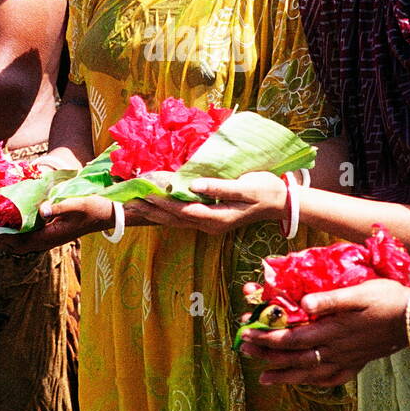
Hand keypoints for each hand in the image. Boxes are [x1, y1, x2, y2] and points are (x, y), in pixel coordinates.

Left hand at [0, 195, 145, 255]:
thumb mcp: (78, 204)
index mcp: (48, 237)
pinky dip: (4, 234)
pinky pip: (20, 236)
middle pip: (10, 245)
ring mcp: (44, 238)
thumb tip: (42, 210)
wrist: (108, 214)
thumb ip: (60, 207)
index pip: (16, 241)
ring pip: (13, 242)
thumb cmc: (94, 208)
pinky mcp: (45, 232)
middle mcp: (43, 241)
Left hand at [129, 171, 285, 234]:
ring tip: (136, 206)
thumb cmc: (264, 190)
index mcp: (217, 218)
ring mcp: (210, 224)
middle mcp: (210, 224)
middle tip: (130, 202)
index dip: (163, 203)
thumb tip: (193, 185)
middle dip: (152, 210)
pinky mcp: (210, 219)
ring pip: (176, 221)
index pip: (183, 211)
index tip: (145, 193)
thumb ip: (219, 187)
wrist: (280, 202)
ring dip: (156, 213)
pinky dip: (168, 212)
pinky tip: (157, 207)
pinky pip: (183, 218)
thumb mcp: (245, 187)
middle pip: (174, 219)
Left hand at [238, 279, 409, 386]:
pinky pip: (330, 379)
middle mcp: (335, 349)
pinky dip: (313, 382)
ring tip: (264, 378)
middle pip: (294, 356)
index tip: (247, 334)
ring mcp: (346, 360)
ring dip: (284, 374)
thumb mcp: (359, 291)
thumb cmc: (387, 298)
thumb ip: (330, 298)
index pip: (291, 337)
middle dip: (267, 354)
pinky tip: (305, 382)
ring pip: (309, 372)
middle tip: (245, 351)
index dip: (267, 337)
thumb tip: (303, 301)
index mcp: (332, 329)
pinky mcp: (356, 364)